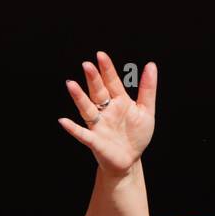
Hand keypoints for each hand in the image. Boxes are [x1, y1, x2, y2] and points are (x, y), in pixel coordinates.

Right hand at [58, 50, 156, 174]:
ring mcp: (99, 125)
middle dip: (93, 80)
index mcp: (119, 101)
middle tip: (87, 65)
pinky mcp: (95, 141)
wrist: (131, 160)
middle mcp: (106, 111)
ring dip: (79, 98)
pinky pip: (82, 134)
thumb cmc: (136, 135)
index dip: (107, 70)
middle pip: (98, 92)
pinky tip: (63, 121)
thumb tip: (151, 65)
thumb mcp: (146, 111)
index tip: (101, 55)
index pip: (111, 82)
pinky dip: (73, 128)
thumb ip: (148, 89)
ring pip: (87, 109)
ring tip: (71, 84)